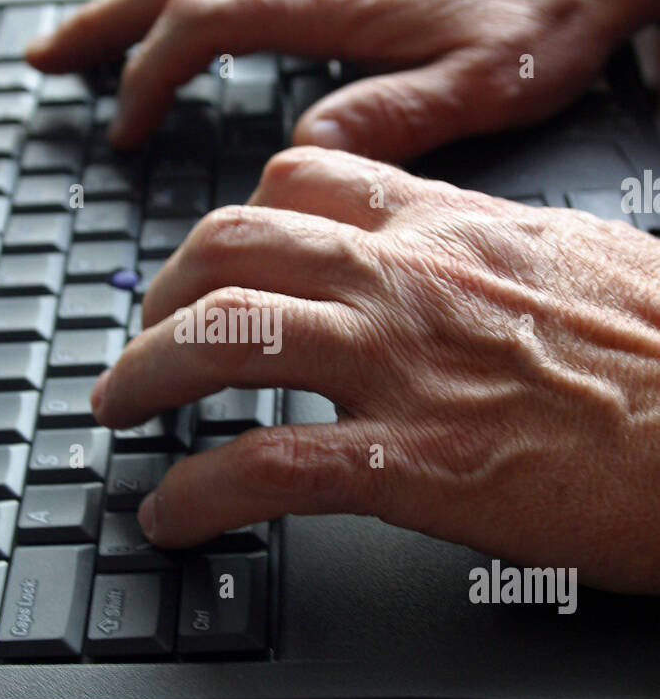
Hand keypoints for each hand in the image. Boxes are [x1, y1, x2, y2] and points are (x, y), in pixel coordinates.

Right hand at [27, 0, 659, 161]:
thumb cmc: (543, 22)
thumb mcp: (481, 87)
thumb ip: (388, 119)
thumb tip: (296, 155)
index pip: (203, 24)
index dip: (148, 77)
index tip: (124, 133)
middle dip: (101, 23)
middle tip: (42, 63)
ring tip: (79, 36)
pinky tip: (171, 1)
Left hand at [90, 147, 659, 592]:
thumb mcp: (578, 263)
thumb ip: (489, 253)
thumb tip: (447, 265)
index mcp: (455, 227)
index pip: (302, 182)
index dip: (233, 222)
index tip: (211, 263)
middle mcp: (414, 278)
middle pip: (234, 245)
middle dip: (162, 290)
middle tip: (143, 337)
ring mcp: (407, 365)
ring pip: (224, 336)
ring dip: (145, 373)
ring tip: (119, 409)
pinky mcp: (418, 464)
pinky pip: (264, 466)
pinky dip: (198, 493)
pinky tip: (174, 516)